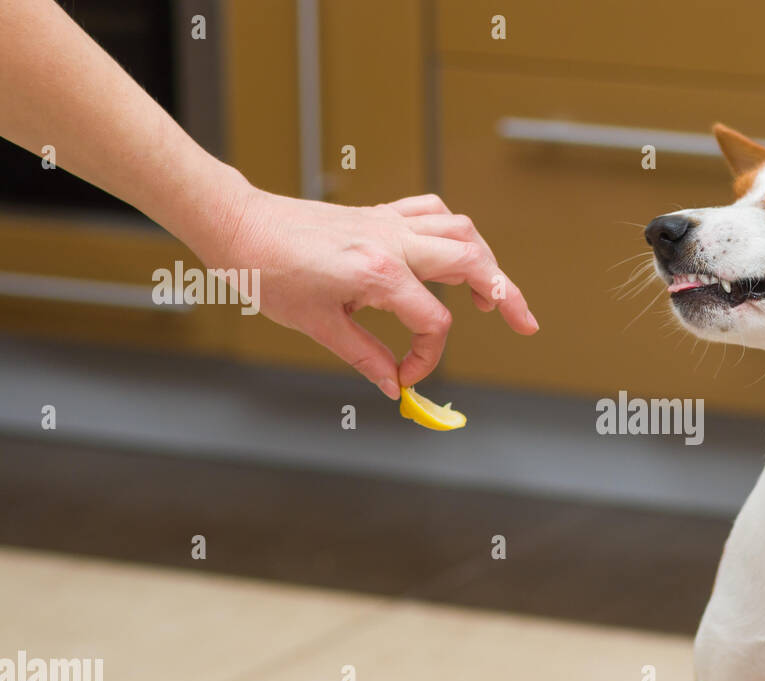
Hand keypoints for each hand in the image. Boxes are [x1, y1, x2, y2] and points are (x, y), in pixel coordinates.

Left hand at [200, 184, 536, 398]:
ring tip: (492, 293)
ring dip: (486, 261)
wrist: (239, 226)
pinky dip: (453, 231)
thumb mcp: (318, 325)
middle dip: (507, 295)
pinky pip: (433, 212)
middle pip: (475, 264)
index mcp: (378, 274)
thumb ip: (364, 354)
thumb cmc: (267, 271)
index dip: (427, 357)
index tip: (405, 376)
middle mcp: (392, 242)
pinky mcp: (379, 214)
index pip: (433, 322)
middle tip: (525, 323)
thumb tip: (391, 382)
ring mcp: (388, 223)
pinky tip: (453, 255)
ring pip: (462, 231)